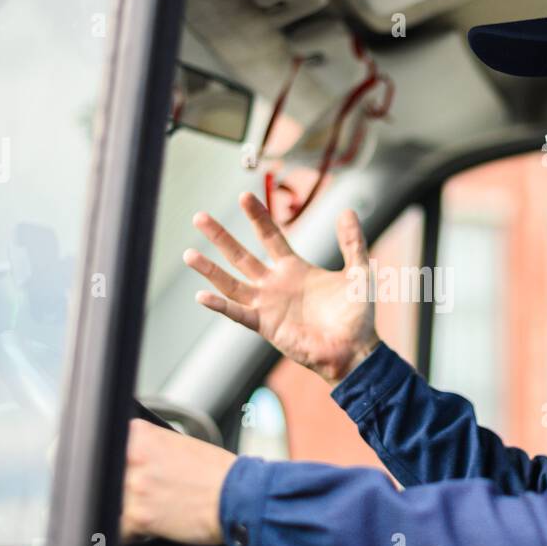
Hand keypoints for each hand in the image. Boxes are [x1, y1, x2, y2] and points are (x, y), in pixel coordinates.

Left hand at [121, 419, 233, 545]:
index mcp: (141, 435)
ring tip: (155, 509)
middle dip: (124, 489)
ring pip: (113, 504)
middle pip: (110, 478)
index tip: (124, 474)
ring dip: (129, 510)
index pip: (109, 452)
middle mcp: (134, 457)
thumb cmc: (218, 473)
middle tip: (149, 494)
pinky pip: (119, 529)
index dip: (119, 467)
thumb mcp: (180, 444)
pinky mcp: (138, 516)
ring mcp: (135, 487)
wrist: (239, 498)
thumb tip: (131, 461)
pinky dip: (133, 532)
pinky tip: (152, 526)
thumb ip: (149, 449)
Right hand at [185, 192, 378, 384]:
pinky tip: (202, 296)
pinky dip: (221, 306)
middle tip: (199, 217)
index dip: (258, 217)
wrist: (355, 349)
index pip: (270, 236)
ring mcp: (268, 305)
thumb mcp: (357, 272)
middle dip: (220, 236)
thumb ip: (352, 242)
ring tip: (189, 254)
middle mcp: (276, 284)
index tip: (244, 196)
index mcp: (294, 269)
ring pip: (232, 283)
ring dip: (210, 270)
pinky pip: (239, 313)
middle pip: (241, 255)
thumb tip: (347, 211)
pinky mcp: (266, 326)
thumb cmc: (356, 315)